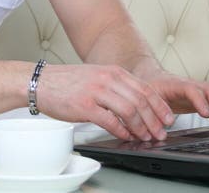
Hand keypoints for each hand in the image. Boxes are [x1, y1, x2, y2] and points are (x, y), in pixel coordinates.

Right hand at [36, 63, 176, 141]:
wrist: (41, 82)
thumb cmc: (67, 82)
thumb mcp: (96, 76)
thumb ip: (116, 87)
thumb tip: (137, 106)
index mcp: (113, 71)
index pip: (145, 89)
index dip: (159, 106)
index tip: (168, 118)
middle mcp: (107, 79)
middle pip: (140, 101)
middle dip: (154, 120)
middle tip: (160, 133)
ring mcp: (96, 92)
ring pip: (129, 111)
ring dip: (141, 127)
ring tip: (145, 137)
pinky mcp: (85, 106)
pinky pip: (110, 121)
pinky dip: (121, 131)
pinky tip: (125, 136)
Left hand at [138, 68, 208, 128]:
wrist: (151, 77)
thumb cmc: (148, 89)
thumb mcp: (145, 99)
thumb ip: (151, 111)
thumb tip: (156, 127)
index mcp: (176, 85)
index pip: (191, 90)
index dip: (200, 101)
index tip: (206, 114)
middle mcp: (192, 85)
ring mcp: (201, 89)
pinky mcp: (207, 96)